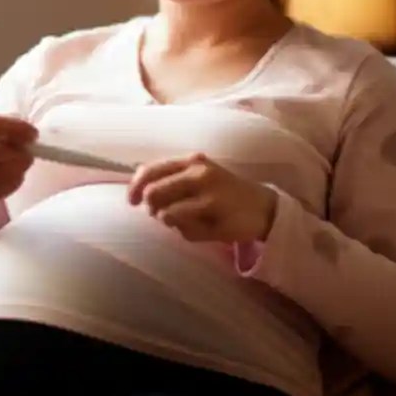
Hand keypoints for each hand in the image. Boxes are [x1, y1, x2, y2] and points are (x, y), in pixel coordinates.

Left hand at [127, 153, 276, 243]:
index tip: (132, 201)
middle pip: (153, 194)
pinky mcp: (216, 218)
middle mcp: (199, 173)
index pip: (150, 171)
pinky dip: (188, 233)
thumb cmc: (224, 192)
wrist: (263, 207)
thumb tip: (138, 183)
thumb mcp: (198, 176)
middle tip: (163, 215)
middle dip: (153, 208)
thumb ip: (171, 176)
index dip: (135, 188)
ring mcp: (208, 195)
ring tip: (188, 221)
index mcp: (191, 161)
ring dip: (171, 222)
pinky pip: (184, 231)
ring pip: (166, 215)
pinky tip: (205, 228)